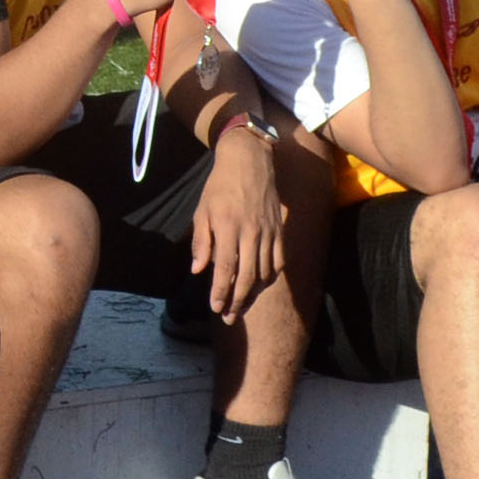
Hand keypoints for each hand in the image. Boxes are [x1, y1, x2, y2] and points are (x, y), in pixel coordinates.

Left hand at [187, 122, 282, 322]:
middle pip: (248, 276)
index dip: (221, 291)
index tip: (215, 307)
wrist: (249, 162)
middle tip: (228, 316)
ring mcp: (268, 232)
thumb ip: (201, 242)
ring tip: (241, 305)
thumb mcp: (202, 211)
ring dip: (253, 293)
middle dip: (237, 301)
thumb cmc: (220, 186)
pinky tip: (260, 285)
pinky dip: (270, 277)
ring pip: (264, 273)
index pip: (226, 268)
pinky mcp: (280, 230)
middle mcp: (251, 232)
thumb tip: (198, 271)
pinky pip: (279, 261)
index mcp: (228, 227)